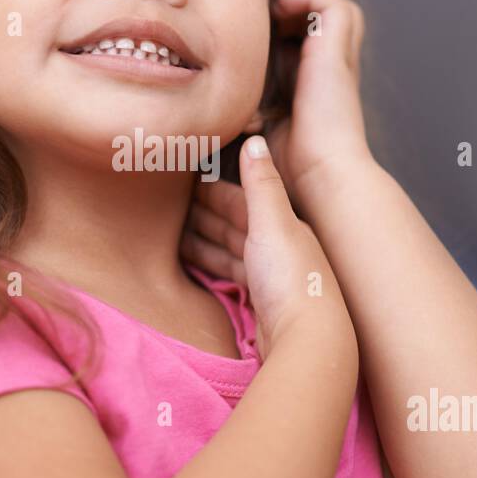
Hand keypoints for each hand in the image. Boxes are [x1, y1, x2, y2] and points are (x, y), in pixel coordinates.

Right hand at [181, 136, 351, 359]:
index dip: (212, 189)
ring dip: (203, 240)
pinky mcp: (261, 302)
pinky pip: (229, 275)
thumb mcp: (273, 223)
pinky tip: (193, 265)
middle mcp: (281, 246)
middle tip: (168, 204)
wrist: (308, 339)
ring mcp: (271, 275)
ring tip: (171, 233)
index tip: (184, 178)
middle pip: (234, 224)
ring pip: (230, 249)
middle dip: (203, 214)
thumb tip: (254, 138)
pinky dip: (210, 266)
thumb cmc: (292, 278)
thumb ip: (261, 182)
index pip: (242, 199)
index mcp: (285, 223)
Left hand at [265, 0, 372, 212]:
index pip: (307, 48)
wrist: (320, 175)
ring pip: (338, 11)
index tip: (252, 40)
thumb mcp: (261, 131)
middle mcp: (332, 71)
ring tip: (276, 12)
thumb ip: (248, 114)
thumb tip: (213, 109)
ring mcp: (339, 61)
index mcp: (318, 88)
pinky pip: (333, 6)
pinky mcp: (338, 54)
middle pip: (328, 24)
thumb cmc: (289, 167)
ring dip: (307, 2)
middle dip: (299, 13)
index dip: (284, 36)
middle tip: (265, 20)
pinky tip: (280, 12)